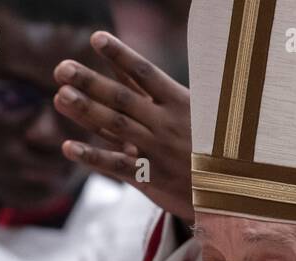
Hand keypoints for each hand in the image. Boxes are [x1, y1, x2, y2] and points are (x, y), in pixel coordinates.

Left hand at [52, 31, 193, 222]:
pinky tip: (67, 147)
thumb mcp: (199, 111)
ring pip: (115, 126)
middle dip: (90, 81)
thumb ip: (161, 94)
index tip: (96, 38)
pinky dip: (91, 156)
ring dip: (86, 111)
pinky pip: (116, 166)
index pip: (144, 73)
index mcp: (180, 101)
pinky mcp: (149, 177)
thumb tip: (131, 71)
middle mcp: (165, 122)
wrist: (235, 188)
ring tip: (59, 95)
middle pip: (121, 97)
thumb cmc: (212, 144)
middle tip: (62, 68)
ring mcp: (156, 149)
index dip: (120, 54)